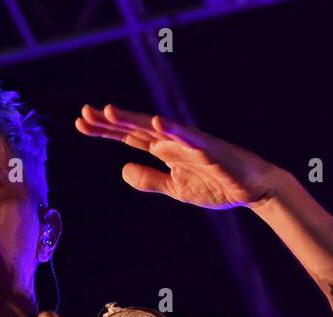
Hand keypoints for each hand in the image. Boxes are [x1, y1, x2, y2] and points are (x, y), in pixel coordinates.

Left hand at [75, 103, 279, 209]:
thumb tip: (122, 170)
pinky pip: (189, 139)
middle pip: (135, 127)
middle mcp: (173, 140)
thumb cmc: (216, 184)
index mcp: (164, 149)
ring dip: (133, 119)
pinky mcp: (208, 150)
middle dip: (109, 121)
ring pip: (156, 128)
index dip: (105, 130)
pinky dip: (173, 131)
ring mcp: (190, 143)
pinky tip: (157, 124)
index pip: (128, 136)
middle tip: (82, 113)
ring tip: (109, 111)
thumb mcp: (175, 188)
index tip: (80, 124)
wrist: (252, 188)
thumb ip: (150, 179)